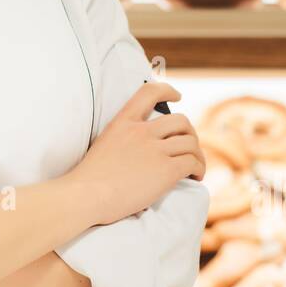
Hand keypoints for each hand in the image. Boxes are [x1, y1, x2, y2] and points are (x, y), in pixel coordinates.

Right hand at [64, 81, 204, 227]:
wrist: (87, 196)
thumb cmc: (89, 179)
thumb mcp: (104, 144)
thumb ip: (123, 139)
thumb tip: (139, 152)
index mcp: (123, 122)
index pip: (149, 92)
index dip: (168, 90)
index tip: (177, 97)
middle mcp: (141, 132)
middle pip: (181, 121)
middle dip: (190, 133)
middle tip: (189, 148)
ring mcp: (155, 149)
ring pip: (191, 143)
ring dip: (197, 155)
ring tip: (195, 167)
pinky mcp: (166, 169)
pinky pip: (192, 162)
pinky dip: (199, 169)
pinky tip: (195, 177)